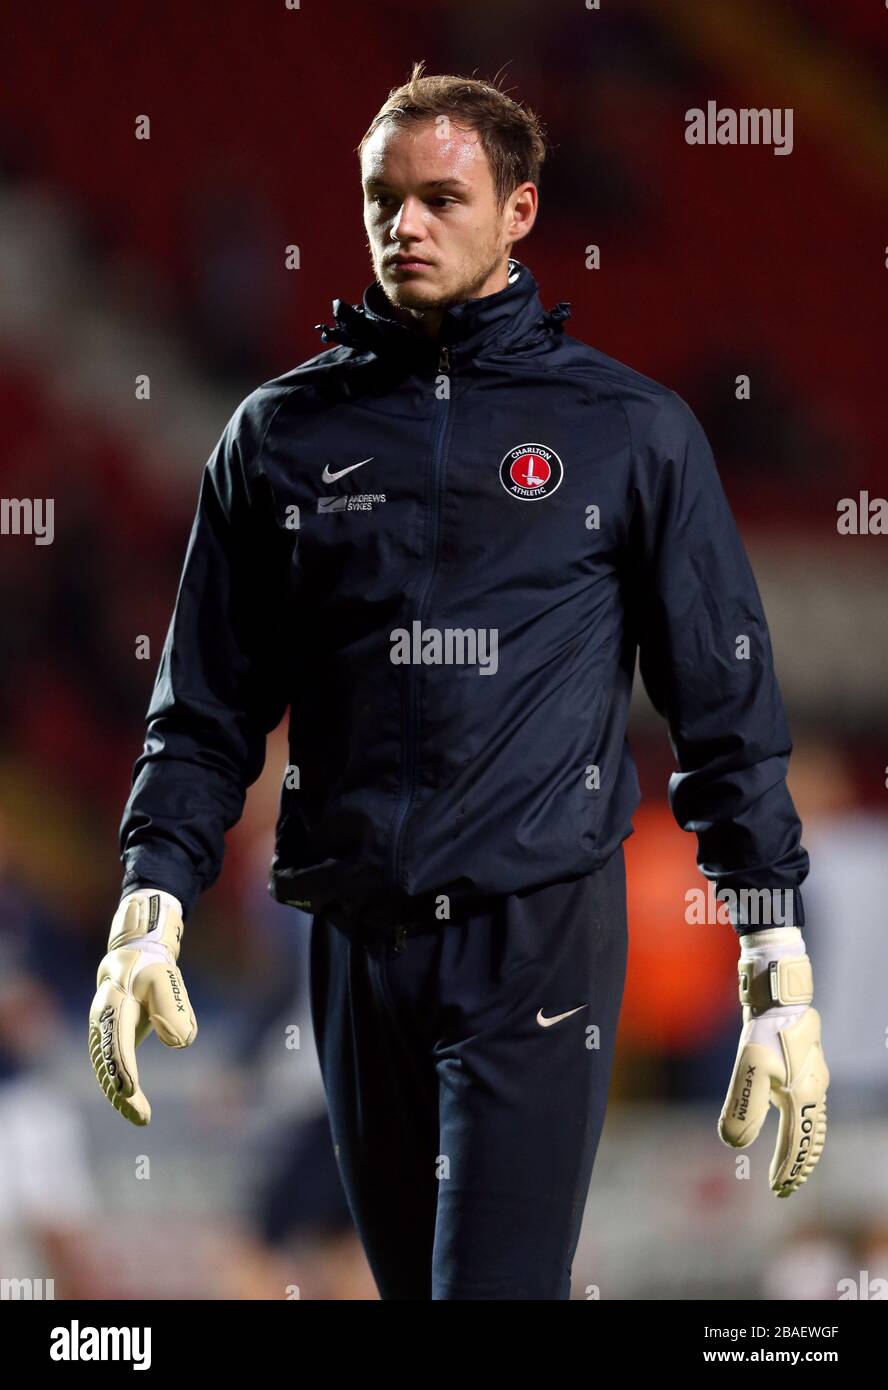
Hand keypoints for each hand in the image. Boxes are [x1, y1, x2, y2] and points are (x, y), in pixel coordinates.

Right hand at [88, 889, 196, 1125]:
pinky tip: (132, 1106)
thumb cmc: (152, 970)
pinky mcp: (106, 1041)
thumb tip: (179, 1043)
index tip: (132, 1091)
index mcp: (115, 1001)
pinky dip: (117, 1088)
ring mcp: (100, 1032)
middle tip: (141, 1116)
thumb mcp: (166, 979)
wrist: (133, 960)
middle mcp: (102, 1019)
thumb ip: (173, 1007)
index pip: (118, 1038)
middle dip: (121, 1090)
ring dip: (118, 1095)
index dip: (123, 1066)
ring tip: (139, 1117)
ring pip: (104, 1069)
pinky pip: (108, 1068)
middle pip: (106, 1060)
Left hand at [718, 927, 828, 1195]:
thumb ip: (744, 1107)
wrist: (780, 995)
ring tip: (791, 1164)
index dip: (787, 1170)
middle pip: (811, 1139)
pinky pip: (808, 1107)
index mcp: (802, 1097)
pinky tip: (789, 1123)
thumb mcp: (749, 1066)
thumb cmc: (766, 1029)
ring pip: (813, 1124)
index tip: (775, 1190)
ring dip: (802, 1147)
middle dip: (798, 1165)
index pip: (796, 1145)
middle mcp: (812, 1092)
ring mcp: (811, 1079)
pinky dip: (803, 1126)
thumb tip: (734, 1145)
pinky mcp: (804, 1067)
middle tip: (784, 1187)